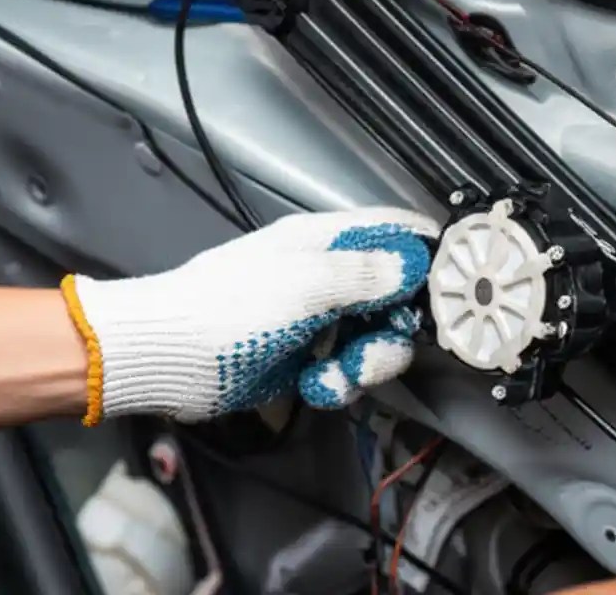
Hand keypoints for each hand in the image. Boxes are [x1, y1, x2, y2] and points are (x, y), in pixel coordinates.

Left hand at [63, 208, 438, 423]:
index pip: (391, 231)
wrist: (168, 358)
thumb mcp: (305, 283)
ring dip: (366, 362)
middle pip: (395, 296)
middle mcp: (327, 277)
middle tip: (377, 346)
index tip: (447, 285)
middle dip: (394, 327)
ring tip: (336, 374)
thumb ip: (365, 273)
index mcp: (325, 241)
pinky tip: (315, 384)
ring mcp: (318, 319)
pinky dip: (338, 382)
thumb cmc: (230, 308)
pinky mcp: (307, 359)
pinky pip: (347, 370)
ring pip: (375, 339)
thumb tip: (414, 263)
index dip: (425, 251)